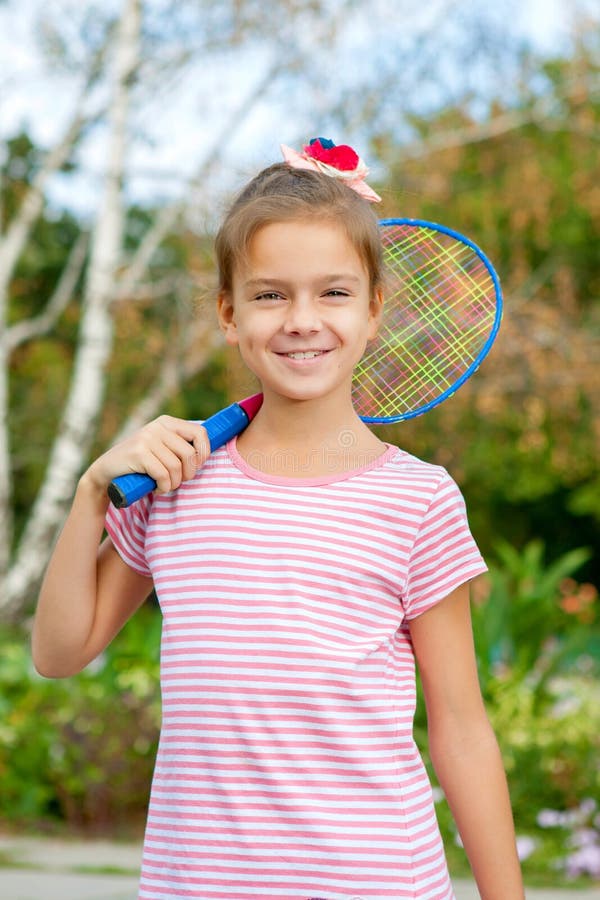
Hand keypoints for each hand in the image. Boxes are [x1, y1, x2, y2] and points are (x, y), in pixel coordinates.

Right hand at [84, 416, 209, 495]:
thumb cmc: (140, 464)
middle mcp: (157, 427)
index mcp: (167, 422)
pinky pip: (164, 475)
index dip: (204, 453)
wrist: (106, 472)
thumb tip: (207, 454)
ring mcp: (147, 438)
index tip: (197, 467)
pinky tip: (157, 488)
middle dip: (188, 474)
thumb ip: (180, 446)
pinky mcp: (138, 453)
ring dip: (174, 484)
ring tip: (165, 486)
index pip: (200, 433)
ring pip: (176, 467)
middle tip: (177, 481)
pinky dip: (164, 487)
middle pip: (189, 454)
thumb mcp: (161, 449)